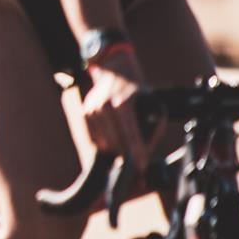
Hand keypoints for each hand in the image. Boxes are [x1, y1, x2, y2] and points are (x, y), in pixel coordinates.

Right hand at [81, 55, 148, 172]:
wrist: (115, 71)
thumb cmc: (137, 92)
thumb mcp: (153, 105)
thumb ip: (153, 129)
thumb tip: (146, 152)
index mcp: (123, 104)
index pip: (131, 136)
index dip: (137, 153)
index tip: (142, 166)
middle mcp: (105, 107)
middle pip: (116, 143)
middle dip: (128, 154)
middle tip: (137, 159)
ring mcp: (92, 110)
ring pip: (104, 144)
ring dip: (116, 149)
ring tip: (126, 145)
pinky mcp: (85, 113)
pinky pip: (95, 139)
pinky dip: (105, 143)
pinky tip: (114, 137)